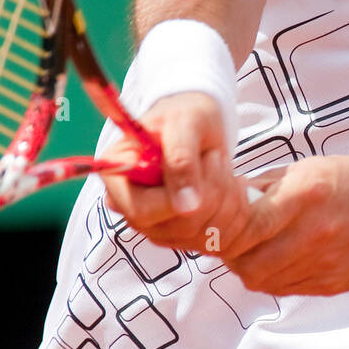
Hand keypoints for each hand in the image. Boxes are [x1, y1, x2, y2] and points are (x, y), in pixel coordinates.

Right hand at [99, 91, 250, 254]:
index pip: (142, 210)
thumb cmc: (186, 115)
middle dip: (209, 190)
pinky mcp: (179, 231)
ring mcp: (153, 222)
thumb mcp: (185, 123)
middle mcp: (129, 204)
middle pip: (175, 225)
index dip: (176, 198)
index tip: (205, 163)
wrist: (199, 123)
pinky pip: (214, 233)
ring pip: (200, 232)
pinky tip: (225, 181)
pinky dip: (230, 206)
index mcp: (117, 173)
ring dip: (224, 194)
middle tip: (215, 156)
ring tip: (218, 163)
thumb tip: (186, 206)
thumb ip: (181, 159)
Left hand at [220, 155, 348, 296]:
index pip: (249, 223)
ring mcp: (323, 263)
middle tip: (231, 241)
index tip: (220, 223)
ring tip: (254, 248)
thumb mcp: (307, 169)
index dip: (226, 229)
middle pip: (249, 262)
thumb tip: (225, 198)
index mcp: (306, 194)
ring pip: (263, 281)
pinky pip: (285, 289)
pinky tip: (278, 259)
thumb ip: (264, 187)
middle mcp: (313, 232)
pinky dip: (272, 277)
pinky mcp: (330, 284)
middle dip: (231, 254)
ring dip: (249, 267)